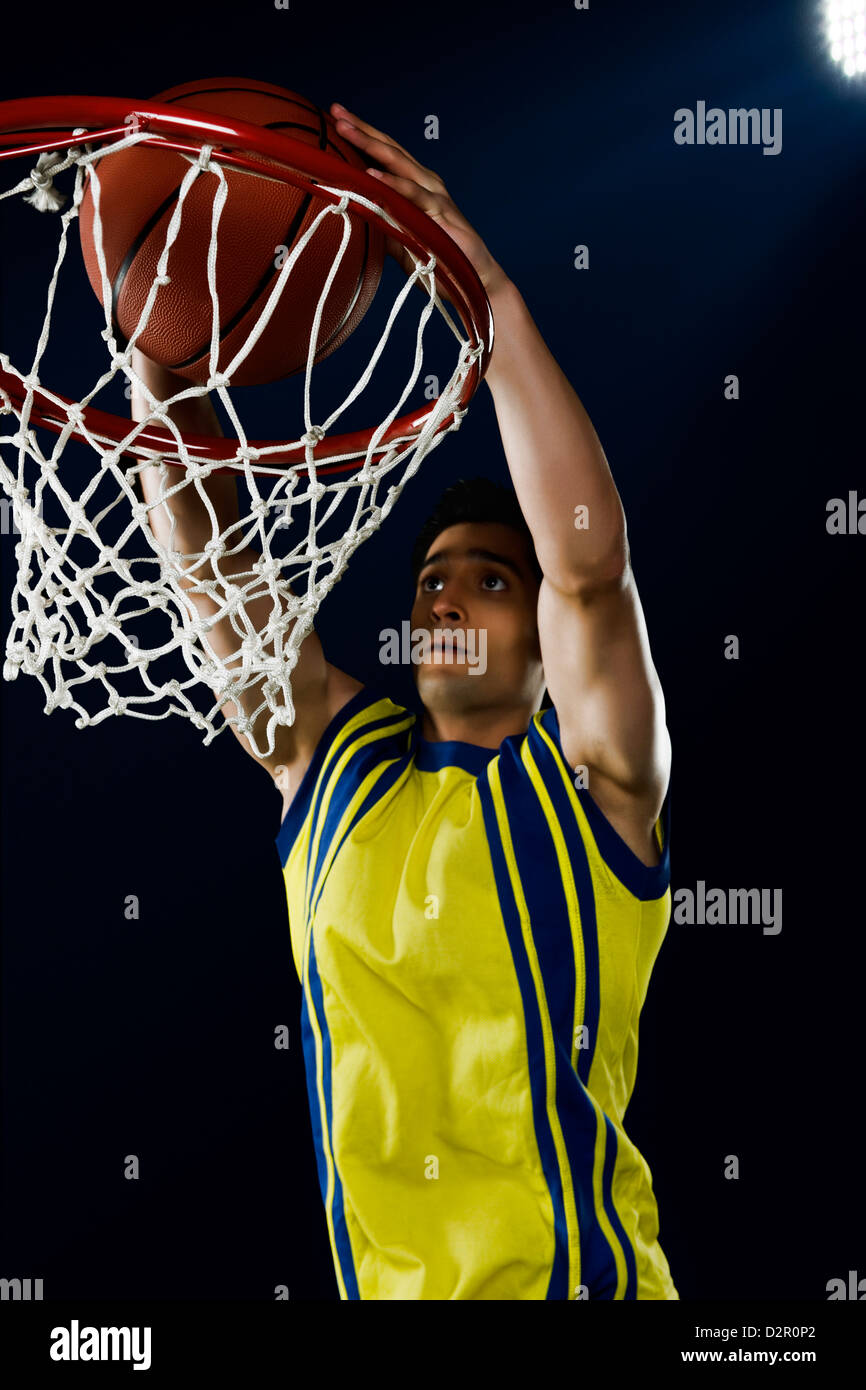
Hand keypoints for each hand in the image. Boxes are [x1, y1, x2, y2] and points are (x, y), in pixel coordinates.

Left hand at [330, 102, 510, 300]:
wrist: (475, 282)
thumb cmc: (440, 262)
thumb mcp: (401, 242)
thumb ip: (382, 225)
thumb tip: (354, 217)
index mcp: (416, 186)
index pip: (386, 154)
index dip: (363, 135)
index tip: (337, 118)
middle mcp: (426, 183)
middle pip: (390, 149)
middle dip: (362, 129)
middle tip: (337, 110)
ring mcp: (434, 196)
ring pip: (399, 163)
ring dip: (371, 145)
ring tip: (346, 130)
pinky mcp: (441, 214)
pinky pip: (412, 195)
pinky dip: (392, 183)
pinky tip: (371, 174)